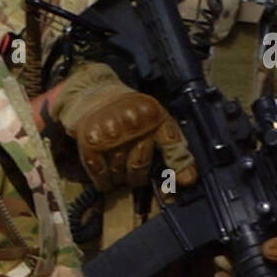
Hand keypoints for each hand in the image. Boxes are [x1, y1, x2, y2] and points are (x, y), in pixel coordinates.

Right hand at [40, 62, 196, 193]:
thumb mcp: (153, 116)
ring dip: (120, 180)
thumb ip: (169, 142)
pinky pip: (100, 175)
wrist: (92, 93)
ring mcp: (110, 132)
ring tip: (118, 171)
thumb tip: (183, 180)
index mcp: (153, 115)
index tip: (186, 181)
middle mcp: (132, 122)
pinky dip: (104, 183)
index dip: (180, 164)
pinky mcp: (90, 141)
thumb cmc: (127, 111)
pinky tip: (106, 180)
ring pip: (119, 173)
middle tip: (134, 175)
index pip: (171, 143)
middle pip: (139, 165)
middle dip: (137, 177)